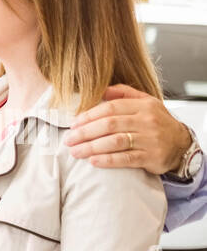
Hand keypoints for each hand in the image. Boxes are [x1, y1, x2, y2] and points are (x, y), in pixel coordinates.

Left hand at [64, 84, 192, 174]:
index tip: (74, 124)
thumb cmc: (157, 123)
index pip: (112, 108)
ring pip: (116, 142)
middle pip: (110, 125)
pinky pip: (126, 159)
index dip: (90, 116)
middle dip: (86, 133)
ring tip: (75, 152)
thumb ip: (125, 93)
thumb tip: (101, 89)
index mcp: (144, 105)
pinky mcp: (151, 157)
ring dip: (92, 147)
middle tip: (69, 139)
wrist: (181, 144)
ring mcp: (150, 139)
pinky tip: (93, 161)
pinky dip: (108, 160)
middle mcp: (147, 121)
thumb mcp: (146, 102)